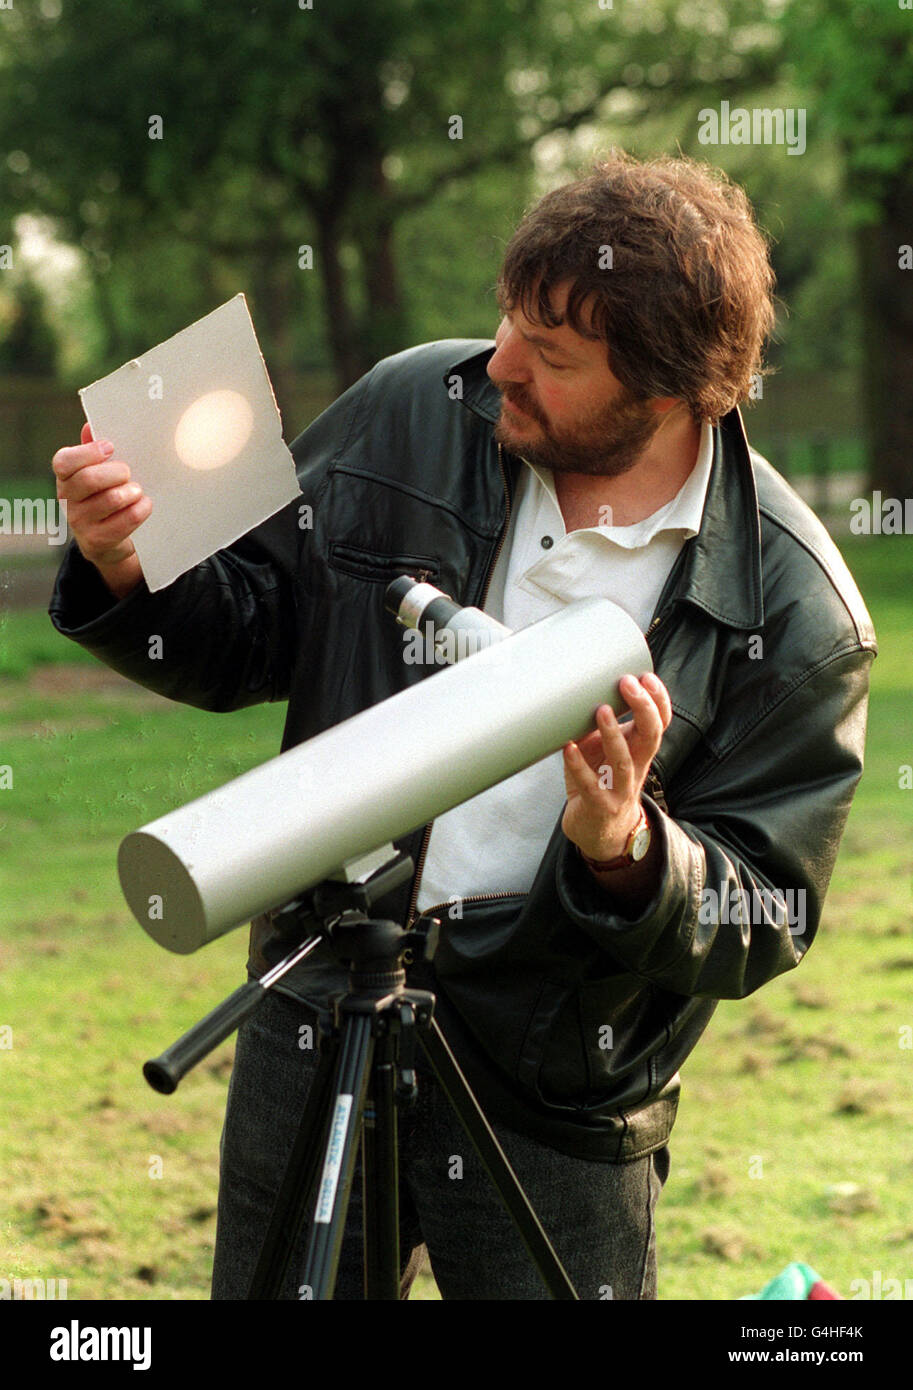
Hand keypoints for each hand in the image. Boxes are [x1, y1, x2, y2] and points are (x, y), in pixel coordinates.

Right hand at [52, 423, 150, 597]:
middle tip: (128, 472)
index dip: (87, 452)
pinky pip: (126, 520)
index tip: (110, 448)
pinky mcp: (97, 540)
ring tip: (137, 490)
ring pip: (111, 500)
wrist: (106, 541)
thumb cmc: (103, 496)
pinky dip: (141, 509)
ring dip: (132, 491)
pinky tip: (143, 504)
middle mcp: (67, 499)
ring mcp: (80, 522)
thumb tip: (90, 426)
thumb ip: (92, 450)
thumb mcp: (97, 472)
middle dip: (116, 472)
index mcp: (64, 477)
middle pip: (88, 479)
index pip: (64, 462)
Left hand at [561, 673, 672, 862]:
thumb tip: (576, 692)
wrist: (600, 832)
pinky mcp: (599, 805)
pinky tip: (568, 748)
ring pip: (623, 761)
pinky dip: (578, 766)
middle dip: (643, 708)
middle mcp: (636, 767)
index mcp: (640, 751)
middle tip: (627, 683)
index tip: (646, 676)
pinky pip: (590, 785)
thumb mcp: (603, 750)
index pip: (660, 723)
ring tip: (601, 710)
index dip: (658, 700)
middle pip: (650, 736)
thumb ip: (596, 726)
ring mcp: (619, 789)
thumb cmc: (599, 782)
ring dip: (613, 735)